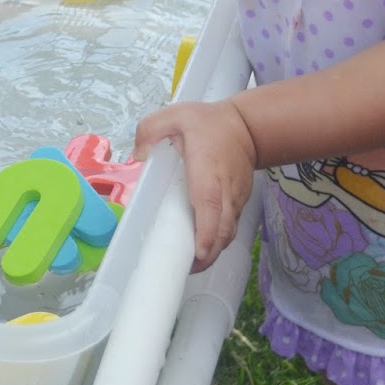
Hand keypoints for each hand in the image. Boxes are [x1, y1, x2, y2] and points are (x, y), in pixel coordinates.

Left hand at [133, 98, 256, 269]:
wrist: (248, 126)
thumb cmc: (208, 123)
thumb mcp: (175, 115)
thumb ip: (150, 130)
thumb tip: (137, 155)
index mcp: (207, 170)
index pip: (210, 204)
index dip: (206, 231)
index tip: (198, 252)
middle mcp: (225, 189)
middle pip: (222, 229)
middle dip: (207, 253)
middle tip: (186, 269)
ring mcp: (235, 199)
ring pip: (228, 232)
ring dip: (213, 251)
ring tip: (192, 264)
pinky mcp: (240, 203)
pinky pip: (230, 226)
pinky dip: (219, 240)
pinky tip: (203, 248)